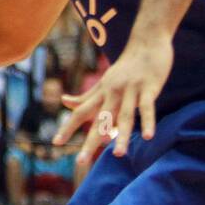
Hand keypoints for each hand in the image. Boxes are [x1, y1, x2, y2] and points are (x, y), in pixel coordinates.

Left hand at [53, 37, 171, 160]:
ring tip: (118, 155)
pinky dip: (147, 122)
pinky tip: (147, 137)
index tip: (55, 143)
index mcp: (100, 92)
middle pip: (99, 120)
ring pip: (124, 117)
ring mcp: (130, 90)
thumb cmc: (125, 65)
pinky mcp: (149, 88)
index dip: (67, 127)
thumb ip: (86, 94)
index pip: (79, 112)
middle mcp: (112, 93)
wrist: (146, 41)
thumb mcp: (103, 80)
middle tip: (80, 162)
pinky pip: (147, 108)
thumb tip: (64, 102)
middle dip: (89, 141)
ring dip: (121, 136)